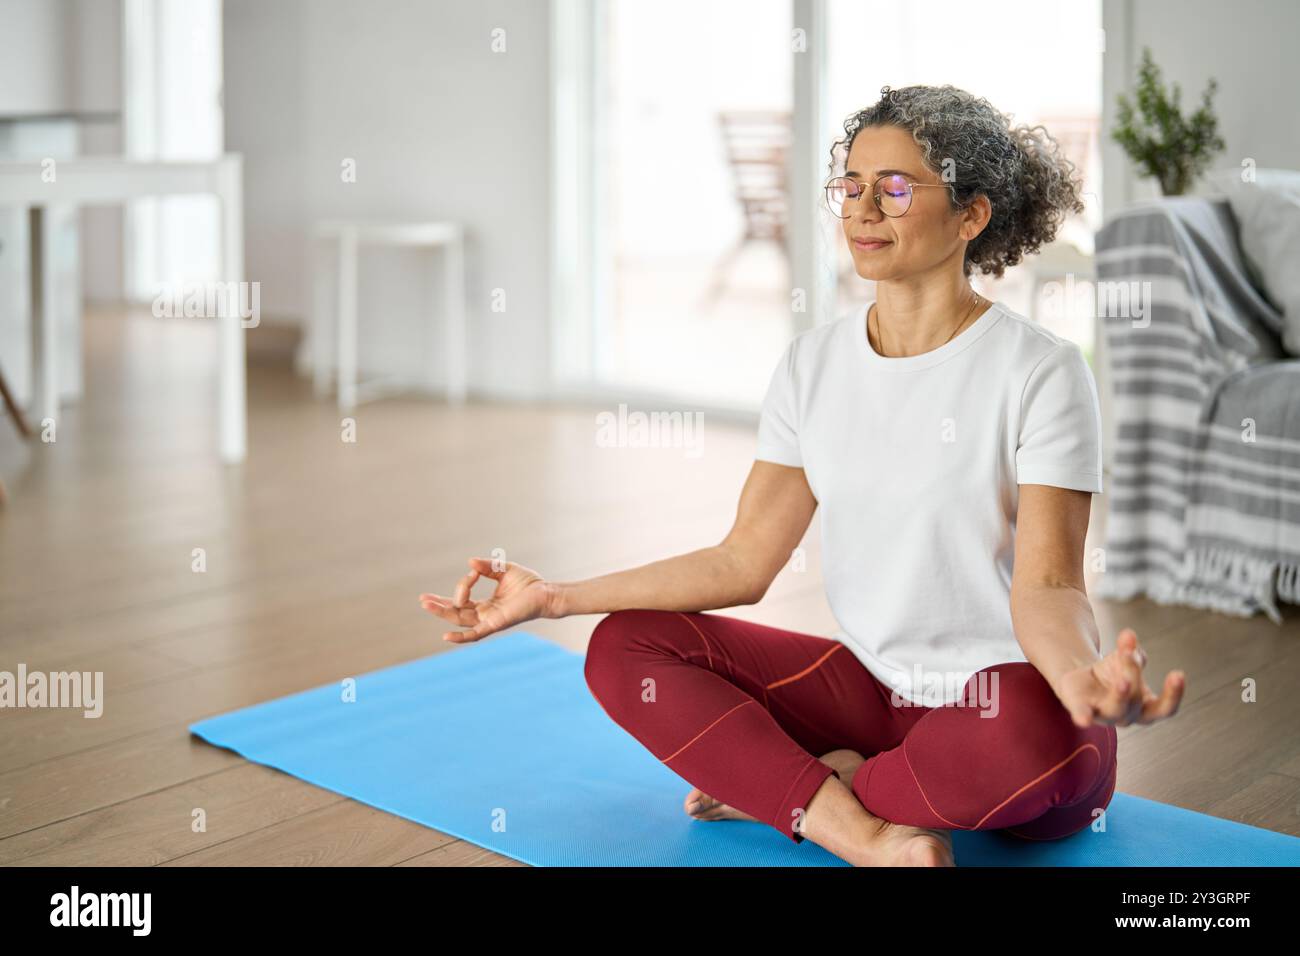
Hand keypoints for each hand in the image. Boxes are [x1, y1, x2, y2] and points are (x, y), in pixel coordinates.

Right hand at [419, 557, 556, 642]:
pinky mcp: (496, 624)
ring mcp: (489, 621)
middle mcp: (485, 615)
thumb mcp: (504, 570)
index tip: (473, 570)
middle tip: (423, 599)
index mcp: (486, 605)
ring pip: (460, 620)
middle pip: (456, 613)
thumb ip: (486, 567)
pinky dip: (461, 637)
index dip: (463, 584)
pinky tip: (446, 636)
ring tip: (426, 604)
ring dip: (443, 613)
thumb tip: (470, 562)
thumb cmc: (529, 584)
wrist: (546, 593)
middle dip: (439, 606)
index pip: (463, 599)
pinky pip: (475, 634)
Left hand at [1054, 628, 1184, 728]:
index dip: (1173, 694)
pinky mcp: (1081, 709)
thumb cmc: (1112, 674)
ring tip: (1123, 678)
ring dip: (1120, 693)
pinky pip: (1083, 715)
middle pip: (1136, 699)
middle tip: (1130, 654)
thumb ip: (1131, 651)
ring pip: (1116, 708)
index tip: (1178, 673)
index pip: (1164, 708)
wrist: (1081, 681)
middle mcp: (1127, 716)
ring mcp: (1105, 715)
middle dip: (1134, 674)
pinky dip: (1084, 717)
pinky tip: (1084, 719)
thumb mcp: (1125, 660)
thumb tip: (1129, 635)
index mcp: (1144, 708)